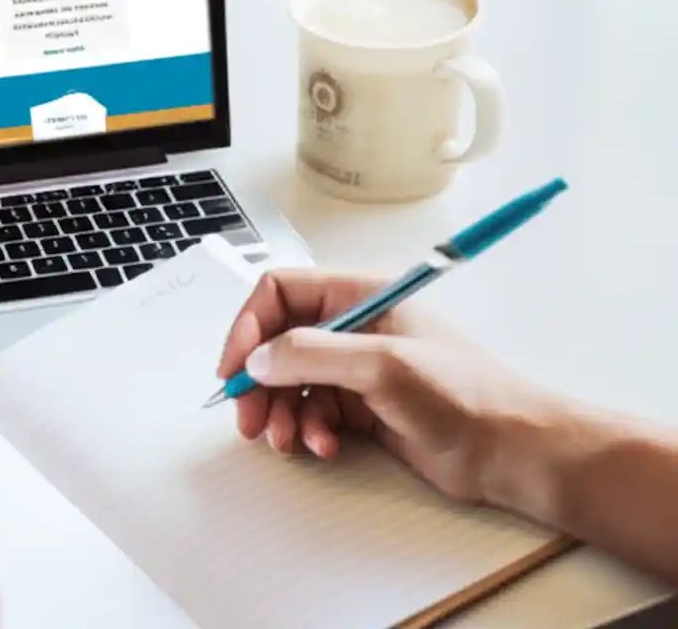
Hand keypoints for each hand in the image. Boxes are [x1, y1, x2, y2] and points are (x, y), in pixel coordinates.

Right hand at [217, 269, 565, 505]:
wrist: (512, 451)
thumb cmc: (465, 395)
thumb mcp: (382, 365)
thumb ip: (312, 355)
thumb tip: (256, 359)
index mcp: (360, 295)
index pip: (280, 294)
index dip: (249, 328)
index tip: (233, 369)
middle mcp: (353, 326)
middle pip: (276, 343)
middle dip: (258, 382)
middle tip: (248, 420)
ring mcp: (356, 368)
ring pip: (289, 383)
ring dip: (280, 413)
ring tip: (290, 441)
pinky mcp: (361, 406)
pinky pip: (311, 412)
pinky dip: (307, 431)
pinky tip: (325, 447)